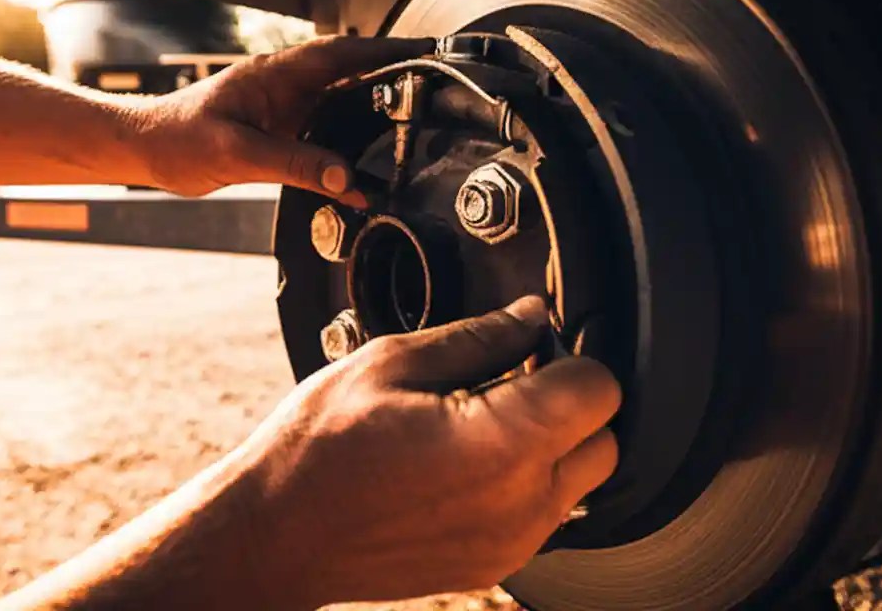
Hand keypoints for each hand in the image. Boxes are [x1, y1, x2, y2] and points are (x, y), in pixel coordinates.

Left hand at [133, 36, 432, 205]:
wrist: (147, 150)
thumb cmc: (179, 140)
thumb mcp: (238, 154)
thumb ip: (295, 164)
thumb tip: (346, 178)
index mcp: (276, 75)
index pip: (342, 54)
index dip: (384, 52)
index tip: (421, 54)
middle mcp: (284, 85)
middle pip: (350, 73)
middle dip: (391, 77)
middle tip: (431, 90)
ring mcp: (284, 106)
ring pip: (341, 101)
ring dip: (373, 108)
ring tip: (412, 123)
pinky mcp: (279, 129)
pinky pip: (324, 129)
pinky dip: (349, 140)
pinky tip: (365, 163)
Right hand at [234, 296, 620, 607]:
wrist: (276, 534)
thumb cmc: (318, 451)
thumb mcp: (391, 362)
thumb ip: (478, 336)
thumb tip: (530, 315)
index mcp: (501, 443)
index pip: (599, 388)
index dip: (570, 356)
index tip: (534, 350)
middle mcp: (521, 503)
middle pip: (605, 440)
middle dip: (570, 404)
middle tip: (511, 382)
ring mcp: (511, 543)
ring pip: (581, 482)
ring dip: (552, 447)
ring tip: (481, 424)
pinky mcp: (495, 565)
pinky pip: (545, 516)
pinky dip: (527, 485)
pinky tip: (468, 464)